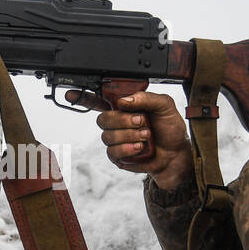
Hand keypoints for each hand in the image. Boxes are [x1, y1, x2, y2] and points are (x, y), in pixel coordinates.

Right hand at [66, 89, 194, 190]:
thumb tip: (124, 101)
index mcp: (125, 106)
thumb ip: (146, 98)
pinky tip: (139, 148)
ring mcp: (116, 139)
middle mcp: (117, 122)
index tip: (71, 93)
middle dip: (122, 120)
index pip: (99, 99)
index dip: (83, 96)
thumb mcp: (165, 106)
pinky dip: (127, 148)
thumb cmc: (170, 129)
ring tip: (146, 136)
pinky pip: (112, 151)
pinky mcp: (118, 156)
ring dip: (128, 135)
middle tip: (141, 121)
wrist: (177, 154)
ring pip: (107, 135)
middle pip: (102, 118)